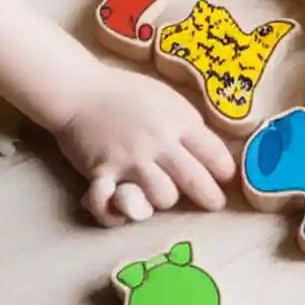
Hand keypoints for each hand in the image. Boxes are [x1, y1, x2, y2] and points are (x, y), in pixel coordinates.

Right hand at [55, 65, 235, 226]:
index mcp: (179, 121)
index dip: (225, 172)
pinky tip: (121, 212)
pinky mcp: (102, 173)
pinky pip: (112, 205)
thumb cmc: (126, 93)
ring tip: (160, 194)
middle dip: (210, 197)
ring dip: (164, 200)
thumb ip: (188, 124)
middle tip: (213, 204)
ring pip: (163, 198)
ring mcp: (130, 159)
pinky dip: (116, 215)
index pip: (215, 154)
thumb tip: (214, 152)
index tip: (225, 180)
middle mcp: (158, 142)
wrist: (79, 89)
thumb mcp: (167, 99)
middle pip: (195, 181)